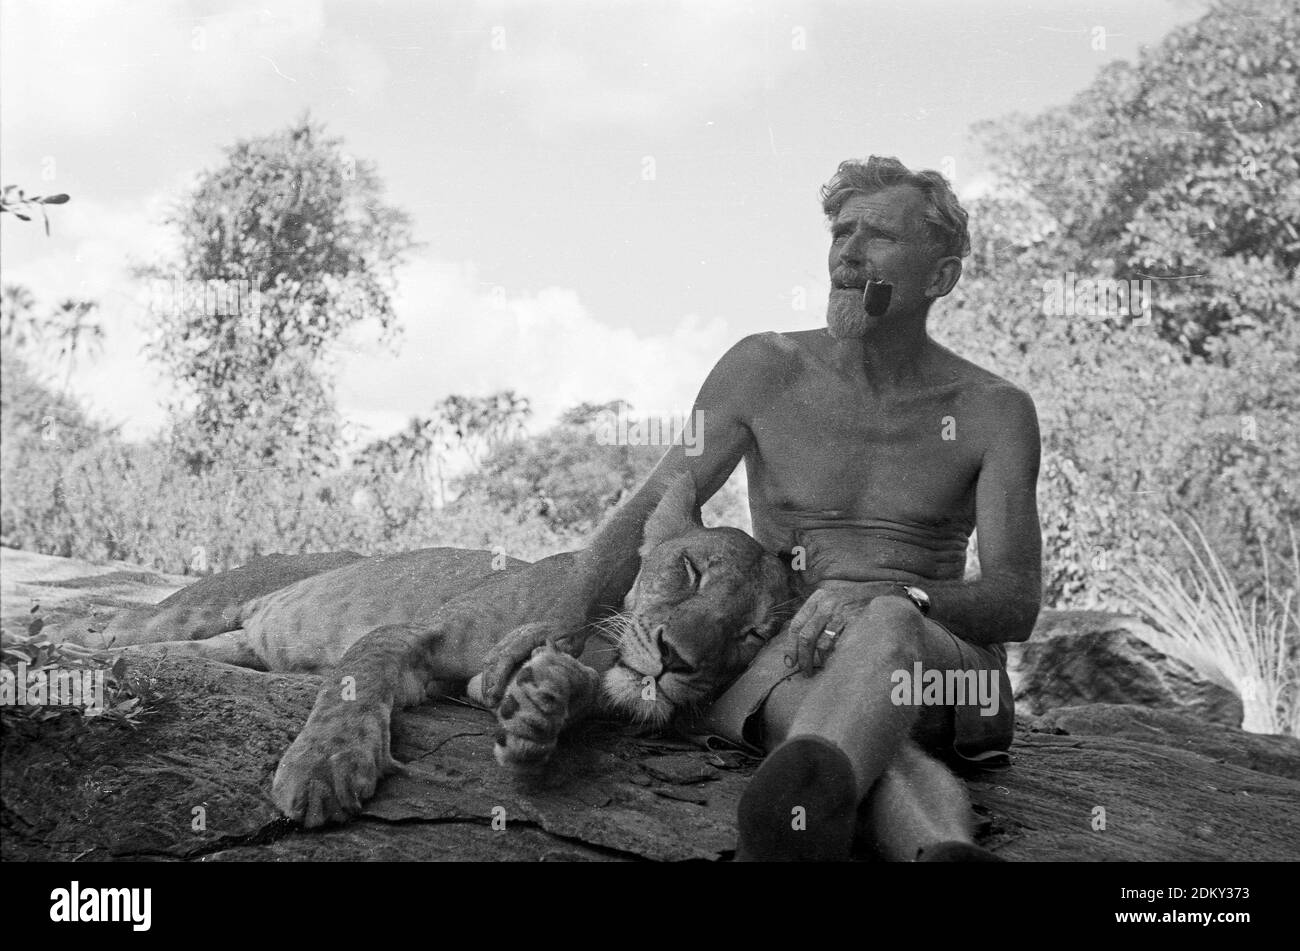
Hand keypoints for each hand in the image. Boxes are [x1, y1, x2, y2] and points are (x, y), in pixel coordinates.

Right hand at [481, 620, 583, 706]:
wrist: (570, 621)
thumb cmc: (572, 637)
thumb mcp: (570, 645)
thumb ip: (557, 652)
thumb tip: (539, 656)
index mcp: (529, 635)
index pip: (507, 656)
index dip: (499, 676)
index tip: (496, 694)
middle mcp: (517, 635)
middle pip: (494, 658)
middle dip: (489, 681)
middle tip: (489, 703)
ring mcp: (512, 637)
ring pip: (491, 657)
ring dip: (488, 679)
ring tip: (489, 700)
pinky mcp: (511, 642)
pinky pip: (495, 657)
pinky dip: (492, 674)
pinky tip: (493, 689)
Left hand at [787, 581, 902, 673]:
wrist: (883, 593)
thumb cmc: (855, 602)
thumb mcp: (833, 600)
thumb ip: (817, 615)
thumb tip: (799, 643)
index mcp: (817, 598)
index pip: (796, 624)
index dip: (790, 645)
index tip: (789, 662)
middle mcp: (825, 603)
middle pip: (806, 636)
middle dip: (802, 657)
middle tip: (803, 671)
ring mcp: (839, 612)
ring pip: (819, 643)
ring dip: (816, 660)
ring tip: (817, 670)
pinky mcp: (851, 621)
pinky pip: (835, 644)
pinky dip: (830, 656)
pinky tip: (831, 663)